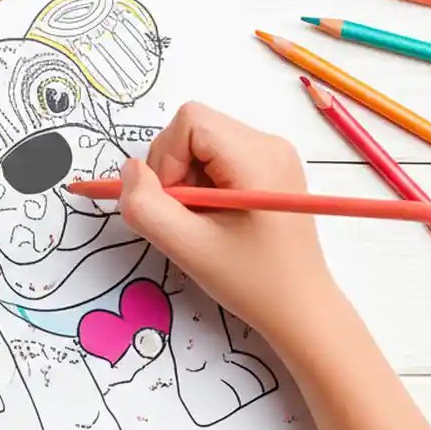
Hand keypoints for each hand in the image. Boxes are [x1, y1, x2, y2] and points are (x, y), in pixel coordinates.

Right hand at [116, 103, 338, 354]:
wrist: (301, 309)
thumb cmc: (251, 281)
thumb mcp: (188, 248)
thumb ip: (146, 206)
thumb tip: (129, 170)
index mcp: (257, 155)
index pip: (189, 121)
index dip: (165, 158)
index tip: (174, 203)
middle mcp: (269, 143)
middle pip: (195, 128)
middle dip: (174, 169)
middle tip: (186, 216)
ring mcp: (274, 154)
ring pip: (203, 143)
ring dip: (187, 178)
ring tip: (204, 220)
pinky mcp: (271, 168)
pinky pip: (219, 157)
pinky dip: (203, 183)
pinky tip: (217, 217)